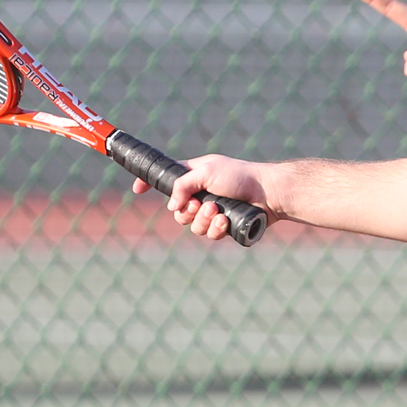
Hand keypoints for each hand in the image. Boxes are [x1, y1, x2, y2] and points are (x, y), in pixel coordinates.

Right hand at [131, 154, 278, 241]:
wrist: (268, 193)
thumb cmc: (239, 176)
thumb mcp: (206, 171)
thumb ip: (183, 185)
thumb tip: (172, 207)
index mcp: (194, 177)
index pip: (165, 180)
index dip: (149, 184)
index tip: (137, 190)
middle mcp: (201, 195)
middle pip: (177, 212)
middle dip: (188, 211)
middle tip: (203, 203)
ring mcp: (212, 212)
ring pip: (192, 226)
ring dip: (203, 220)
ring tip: (218, 211)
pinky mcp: (225, 227)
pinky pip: (210, 235)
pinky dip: (216, 229)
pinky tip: (225, 221)